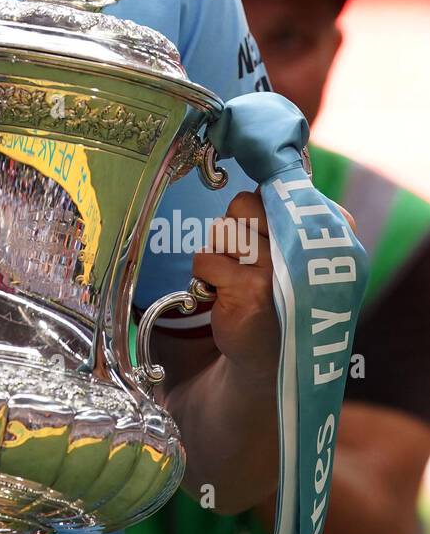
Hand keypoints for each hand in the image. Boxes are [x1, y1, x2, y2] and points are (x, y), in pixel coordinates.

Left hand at [193, 192, 357, 384]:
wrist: (271, 358)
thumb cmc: (282, 293)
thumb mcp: (297, 251)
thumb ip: (288, 214)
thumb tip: (268, 175)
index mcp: (329, 234)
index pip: (281, 192)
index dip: (261, 205)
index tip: (260, 226)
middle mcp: (306, 250)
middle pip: (244, 203)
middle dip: (235, 225)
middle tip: (246, 256)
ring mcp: (277, 271)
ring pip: (222, 229)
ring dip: (221, 252)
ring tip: (239, 276)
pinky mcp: (247, 292)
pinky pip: (206, 258)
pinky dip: (204, 274)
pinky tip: (223, 292)